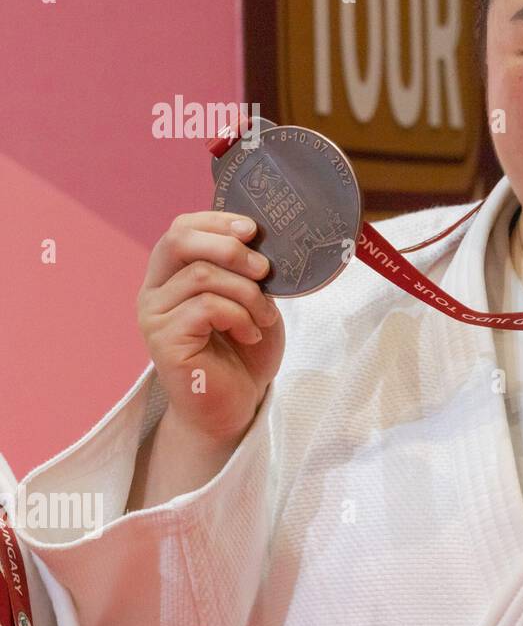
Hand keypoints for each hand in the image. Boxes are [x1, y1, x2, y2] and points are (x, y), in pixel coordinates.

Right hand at [137, 211, 284, 447]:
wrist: (236, 405)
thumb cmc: (244, 352)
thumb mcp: (253, 301)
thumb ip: (247, 271)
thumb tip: (261, 240)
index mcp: (173, 275)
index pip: (182, 228)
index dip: (217, 221)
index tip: (253, 229)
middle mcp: (155, 290)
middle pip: (180, 240)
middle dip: (230, 247)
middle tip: (264, 270)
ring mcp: (155, 315)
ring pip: (202, 275)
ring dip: (248, 293)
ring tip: (264, 318)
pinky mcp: (163, 340)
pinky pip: (206, 307)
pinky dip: (240, 316)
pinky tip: (250, 335)